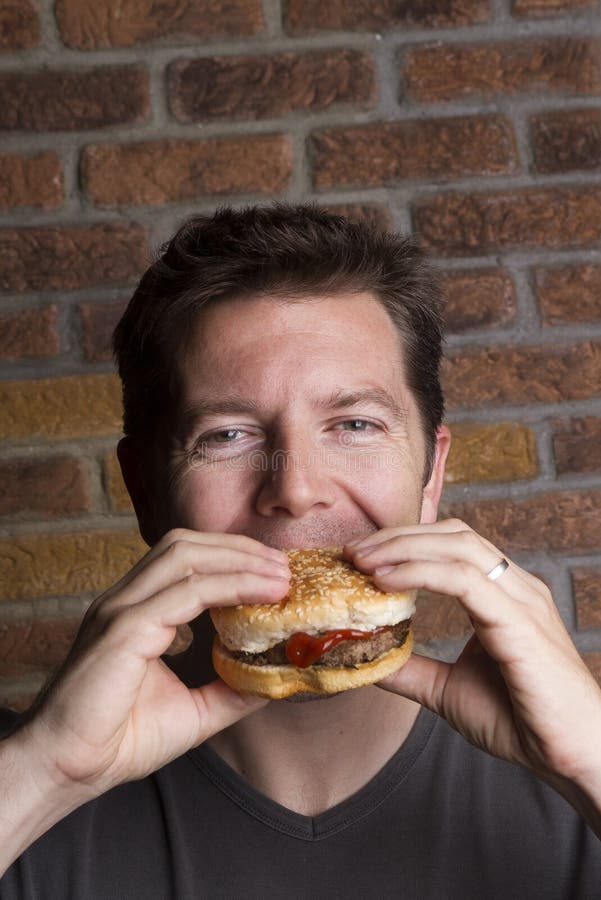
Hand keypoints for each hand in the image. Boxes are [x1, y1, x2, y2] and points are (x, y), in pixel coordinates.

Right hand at [15, 530, 290, 799]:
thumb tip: (274, 680)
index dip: (233, 555)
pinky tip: (259, 594)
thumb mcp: (192, 711)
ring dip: (237, 559)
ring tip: (278, 576)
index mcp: (135, 610)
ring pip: (183, 557)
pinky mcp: (123, 630)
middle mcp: (125, 601)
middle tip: (285, 566)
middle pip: (186, 544)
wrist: (65, 768)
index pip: (186, 558)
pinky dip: (227, 586)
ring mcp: (121, 611)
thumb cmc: (118, 740)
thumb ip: (230, 690)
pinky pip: (182, 594)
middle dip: (239, 548)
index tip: (276, 570)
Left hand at [343, 520, 600, 789]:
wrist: (572, 758)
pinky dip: (420, 572)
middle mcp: (515, 587)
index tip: (361, 555)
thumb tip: (366, 661)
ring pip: (458, 547)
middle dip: (398, 536)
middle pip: (453, 535)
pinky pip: (464, 580)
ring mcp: (521, 599)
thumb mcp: (449, 690)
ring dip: (403, 547)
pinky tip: (386, 580)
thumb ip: (413, 671)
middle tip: (352, 550)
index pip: (453, 545)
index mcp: (504, 595)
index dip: (405, 542)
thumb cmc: (524, 722)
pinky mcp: (520, 621)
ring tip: (362, 560)